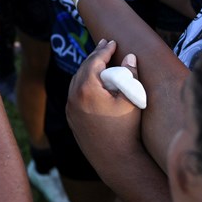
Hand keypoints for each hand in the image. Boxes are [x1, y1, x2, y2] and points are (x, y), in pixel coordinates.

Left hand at [66, 40, 142, 156]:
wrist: (115, 159)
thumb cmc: (126, 129)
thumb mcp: (131, 99)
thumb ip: (130, 75)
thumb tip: (129, 56)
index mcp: (86, 89)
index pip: (94, 61)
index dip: (104, 50)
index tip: (112, 42)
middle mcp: (73, 97)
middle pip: (83, 69)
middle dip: (94, 56)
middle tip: (104, 45)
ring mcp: (70, 108)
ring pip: (76, 81)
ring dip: (87, 69)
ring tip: (99, 61)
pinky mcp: (71, 118)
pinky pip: (74, 94)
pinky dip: (82, 83)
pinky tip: (91, 82)